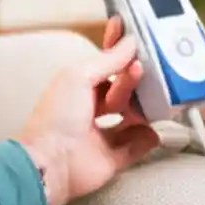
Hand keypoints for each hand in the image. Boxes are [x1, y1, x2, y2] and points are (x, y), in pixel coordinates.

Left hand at [17, 17, 159, 204]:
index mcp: (78, 87)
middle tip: (144, 71)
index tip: (139, 40)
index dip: (120, 53)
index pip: (105, 65)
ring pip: (132, 117)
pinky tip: (153, 129)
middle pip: (121, 90)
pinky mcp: (112, 159)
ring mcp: (102, 135)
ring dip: (144, 107)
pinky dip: (147, 138)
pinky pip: (137, 146)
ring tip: (155, 97)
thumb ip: (108, 60)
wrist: (49, 164)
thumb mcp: (80, 77)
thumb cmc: (56, 116)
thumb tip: (130, 42)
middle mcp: (90, 109)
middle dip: (134, 80)